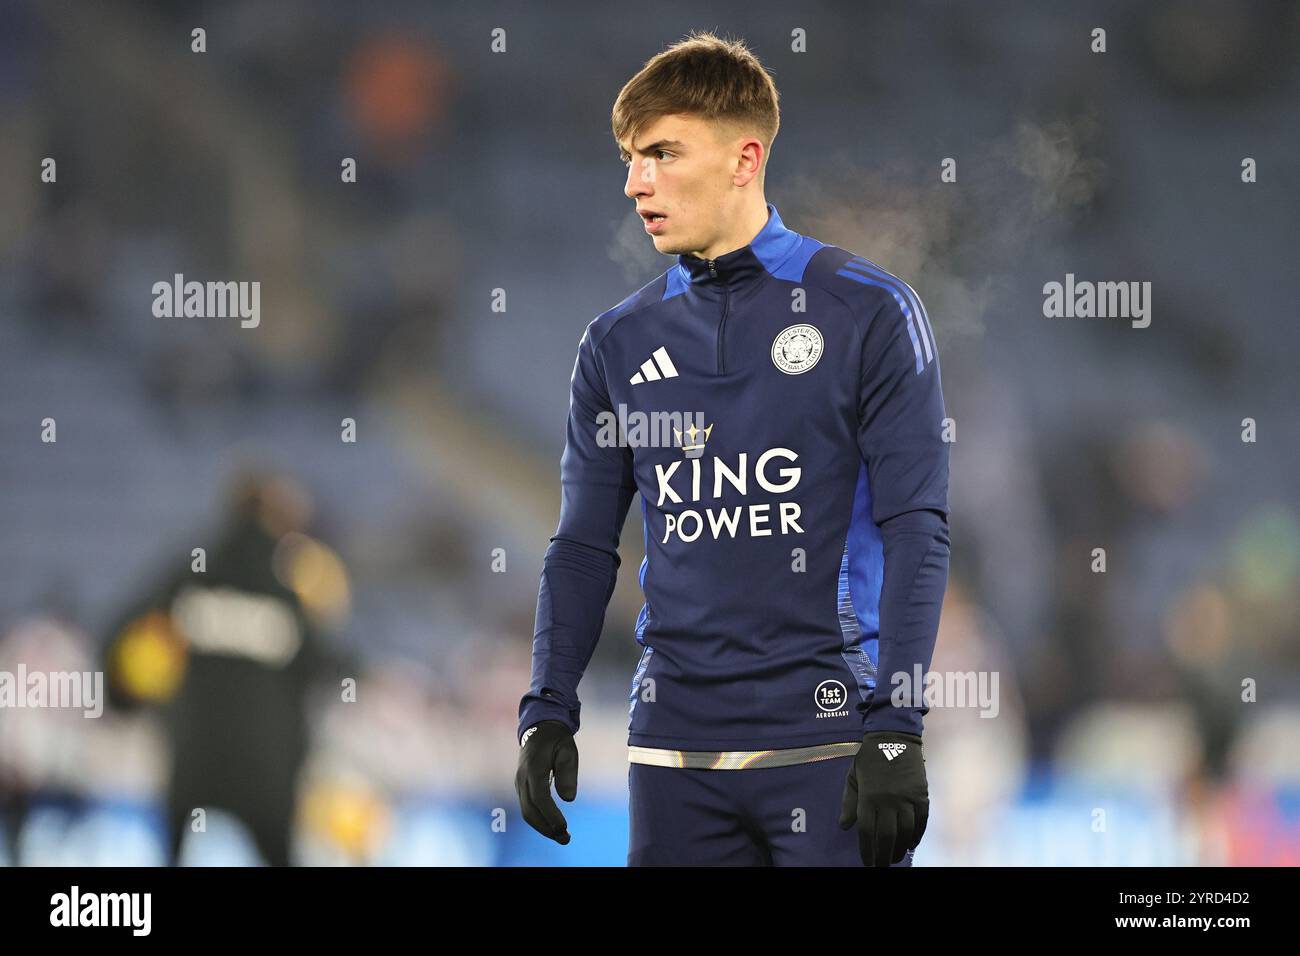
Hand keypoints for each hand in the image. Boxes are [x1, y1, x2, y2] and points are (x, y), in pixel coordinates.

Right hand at [515, 720, 578, 843]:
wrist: (539, 727)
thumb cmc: (557, 739)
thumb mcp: (568, 750)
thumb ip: (568, 773)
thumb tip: (568, 799)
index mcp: (534, 768)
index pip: (540, 798)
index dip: (551, 815)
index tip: (564, 827)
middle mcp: (522, 778)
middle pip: (530, 810)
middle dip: (547, 827)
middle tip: (565, 838)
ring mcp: (519, 782)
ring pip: (526, 811)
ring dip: (542, 827)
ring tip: (561, 836)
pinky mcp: (521, 786)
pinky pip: (527, 807)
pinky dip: (538, 819)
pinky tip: (551, 825)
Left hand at [838, 730, 928, 865]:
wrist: (894, 737)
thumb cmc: (869, 758)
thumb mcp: (853, 777)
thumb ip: (849, 802)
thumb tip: (844, 826)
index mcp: (869, 797)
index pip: (867, 831)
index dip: (866, 850)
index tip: (867, 862)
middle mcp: (888, 800)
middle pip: (887, 836)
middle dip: (883, 856)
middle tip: (881, 866)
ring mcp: (907, 798)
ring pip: (905, 832)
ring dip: (900, 849)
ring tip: (895, 858)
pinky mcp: (921, 795)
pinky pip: (921, 821)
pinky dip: (917, 835)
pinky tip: (911, 844)